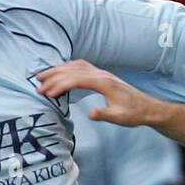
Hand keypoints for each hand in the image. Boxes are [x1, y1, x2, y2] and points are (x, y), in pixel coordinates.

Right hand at [36, 62, 161, 126]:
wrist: (146, 107)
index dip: (60, 85)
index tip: (47, 93)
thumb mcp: (119, 118)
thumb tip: (90, 114)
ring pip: (75, 66)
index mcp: (104, 83)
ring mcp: (101, 73)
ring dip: (58, 70)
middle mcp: (101, 74)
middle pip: (72, 71)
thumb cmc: (134, 113)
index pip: (76, 80)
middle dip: (54, 77)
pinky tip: (60, 72)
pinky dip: (67, 68)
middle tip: (38, 86)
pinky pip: (81, 67)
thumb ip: (104, 115)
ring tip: (42, 76)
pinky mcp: (101, 75)